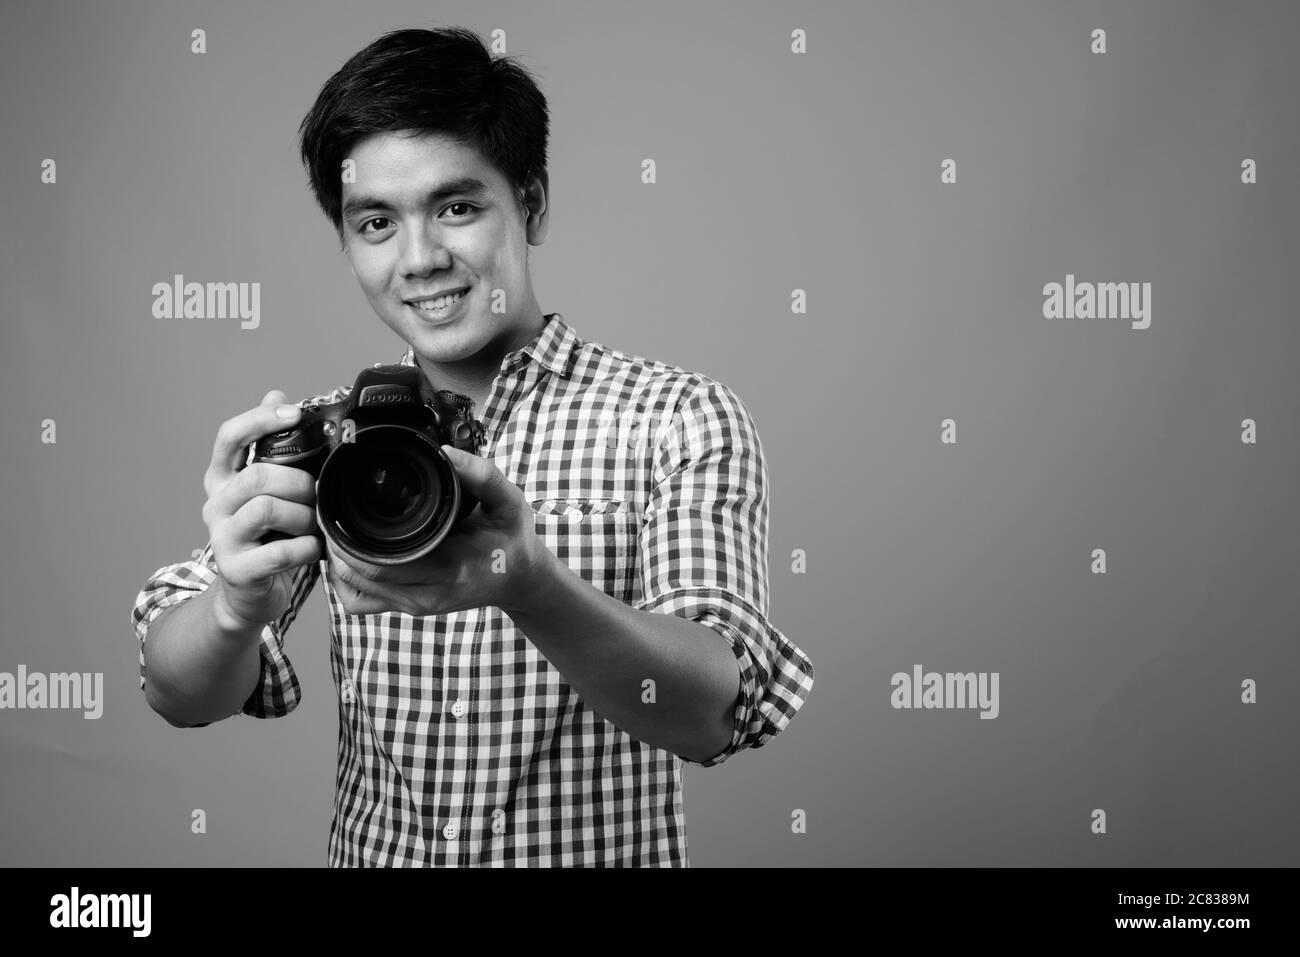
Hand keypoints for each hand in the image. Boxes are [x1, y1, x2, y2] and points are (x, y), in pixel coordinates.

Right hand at [201, 390, 322, 629]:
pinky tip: (312, 549)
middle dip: (299, 482)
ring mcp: (221, 537)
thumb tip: (276, 393)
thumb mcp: (270, 489)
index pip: (229, 436)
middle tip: (317, 495)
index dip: (260, 418)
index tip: (295, 413)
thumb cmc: (268, 536)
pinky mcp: (236, 570)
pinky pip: (280, 551)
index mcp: (222, 478)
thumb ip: (273, 447)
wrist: (249, 594)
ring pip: (267, 509)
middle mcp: (215, 503)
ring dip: (304, 515)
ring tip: (314, 524)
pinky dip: (306, 548)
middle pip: (258, 475)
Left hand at [325, 444, 549, 617]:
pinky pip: (362, 603)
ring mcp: (417, 606)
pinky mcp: (410, 608)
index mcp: (450, 569)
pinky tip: (347, 556)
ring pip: (355, 592)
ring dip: (336, 562)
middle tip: (324, 512)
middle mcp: (429, 595)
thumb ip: (482, 476)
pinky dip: (345, 581)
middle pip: (360, 577)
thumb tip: (446, 452)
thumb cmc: (511, 538)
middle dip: (334, 544)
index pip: (381, 561)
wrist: (521, 578)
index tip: (333, 504)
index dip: (348, 536)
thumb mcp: (509, 502)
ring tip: (333, 530)